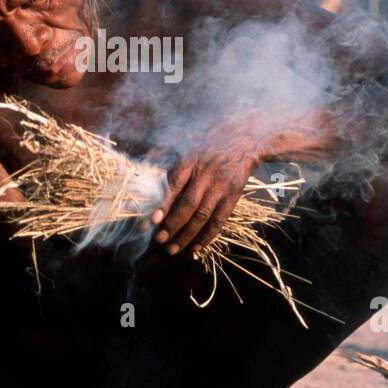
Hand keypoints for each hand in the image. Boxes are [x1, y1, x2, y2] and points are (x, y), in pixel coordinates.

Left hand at [151, 131, 258, 256]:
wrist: (245, 139)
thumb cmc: (209, 140)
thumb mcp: (186, 140)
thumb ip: (163, 153)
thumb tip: (142, 166)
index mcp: (191, 160)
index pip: (174, 185)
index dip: (163, 204)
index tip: (152, 219)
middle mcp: (206, 174)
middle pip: (188, 205)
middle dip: (172, 225)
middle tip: (159, 240)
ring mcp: (221, 186)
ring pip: (202, 216)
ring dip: (186, 235)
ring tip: (172, 249)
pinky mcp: (233, 195)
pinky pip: (219, 220)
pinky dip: (207, 236)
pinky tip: (195, 248)